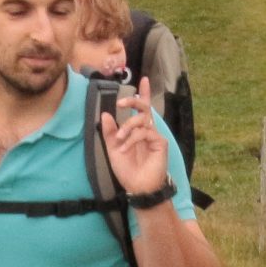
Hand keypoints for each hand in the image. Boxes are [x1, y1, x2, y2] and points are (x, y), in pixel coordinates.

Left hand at [98, 78, 170, 197]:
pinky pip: (145, 133)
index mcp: (138, 131)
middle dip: (132, 101)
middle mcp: (148, 131)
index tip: (144, 79)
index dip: (143, 94)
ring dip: (126, 128)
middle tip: (120, 102)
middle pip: (144, 108)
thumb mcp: (113, 149)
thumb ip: (109, 133)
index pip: (142, 109)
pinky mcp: (160, 143)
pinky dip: (132, 139)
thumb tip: (105, 114)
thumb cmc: (127, 170)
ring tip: (119, 141)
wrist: (137, 187)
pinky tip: (125, 148)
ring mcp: (155, 136)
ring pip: (141, 120)